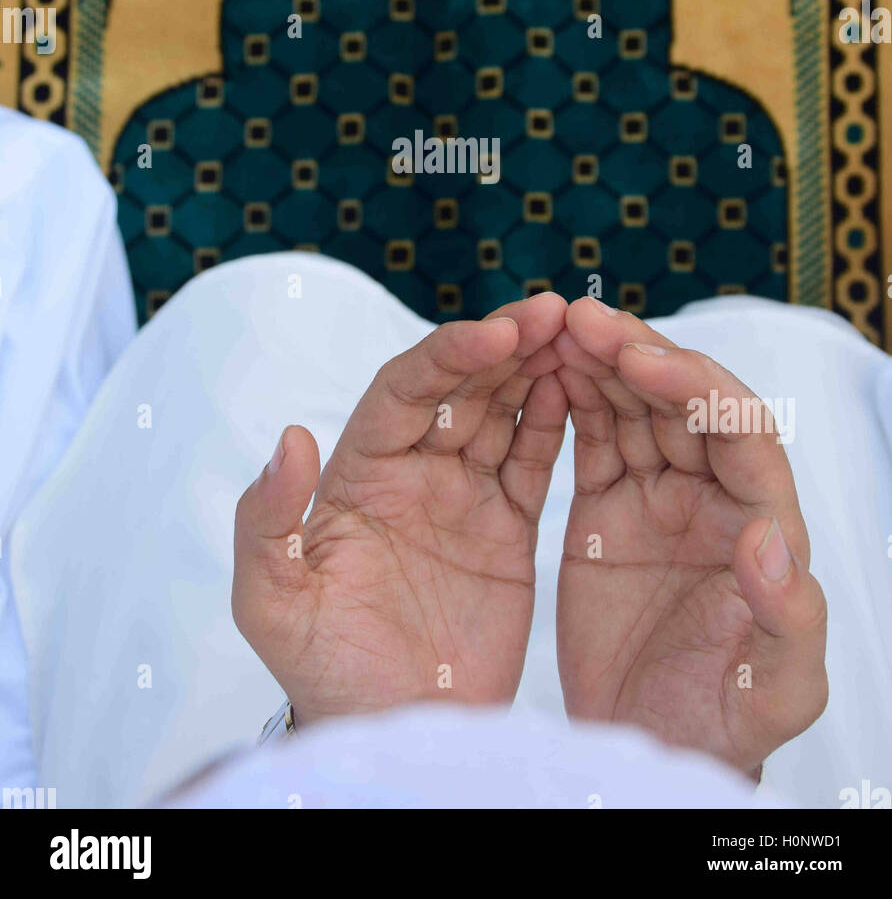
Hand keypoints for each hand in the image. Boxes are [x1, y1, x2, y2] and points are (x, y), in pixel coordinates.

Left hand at [233, 293, 567, 722]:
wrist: (395, 736)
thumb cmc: (326, 673)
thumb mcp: (274, 606)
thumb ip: (269, 523)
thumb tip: (290, 438)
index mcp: (358, 475)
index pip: (404, 392)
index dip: (448, 356)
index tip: (496, 332)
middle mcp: (412, 472)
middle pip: (460, 387)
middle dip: (504, 344)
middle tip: (554, 312)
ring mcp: (462, 496)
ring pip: (501, 411)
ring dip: (534, 368)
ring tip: (577, 332)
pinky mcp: (506, 528)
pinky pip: (533, 461)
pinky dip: (555, 421)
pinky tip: (577, 386)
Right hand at [554, 298, 827, 776]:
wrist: (643, 755)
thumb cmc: (719, 730)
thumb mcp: (772, 693)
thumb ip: (787, 617)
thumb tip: (772, 538)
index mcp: (761, 524)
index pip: (740, 430)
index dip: (696, 387)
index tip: (642, 361)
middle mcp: (713, 498)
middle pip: (683, 400)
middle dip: (635, 352)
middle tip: (581, 320)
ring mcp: (658, 498)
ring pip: (634, 406)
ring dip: (599, 362)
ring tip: (552, 327)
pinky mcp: (608, 509)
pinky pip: (594, 436)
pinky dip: (570, 399)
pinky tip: (541, 369)